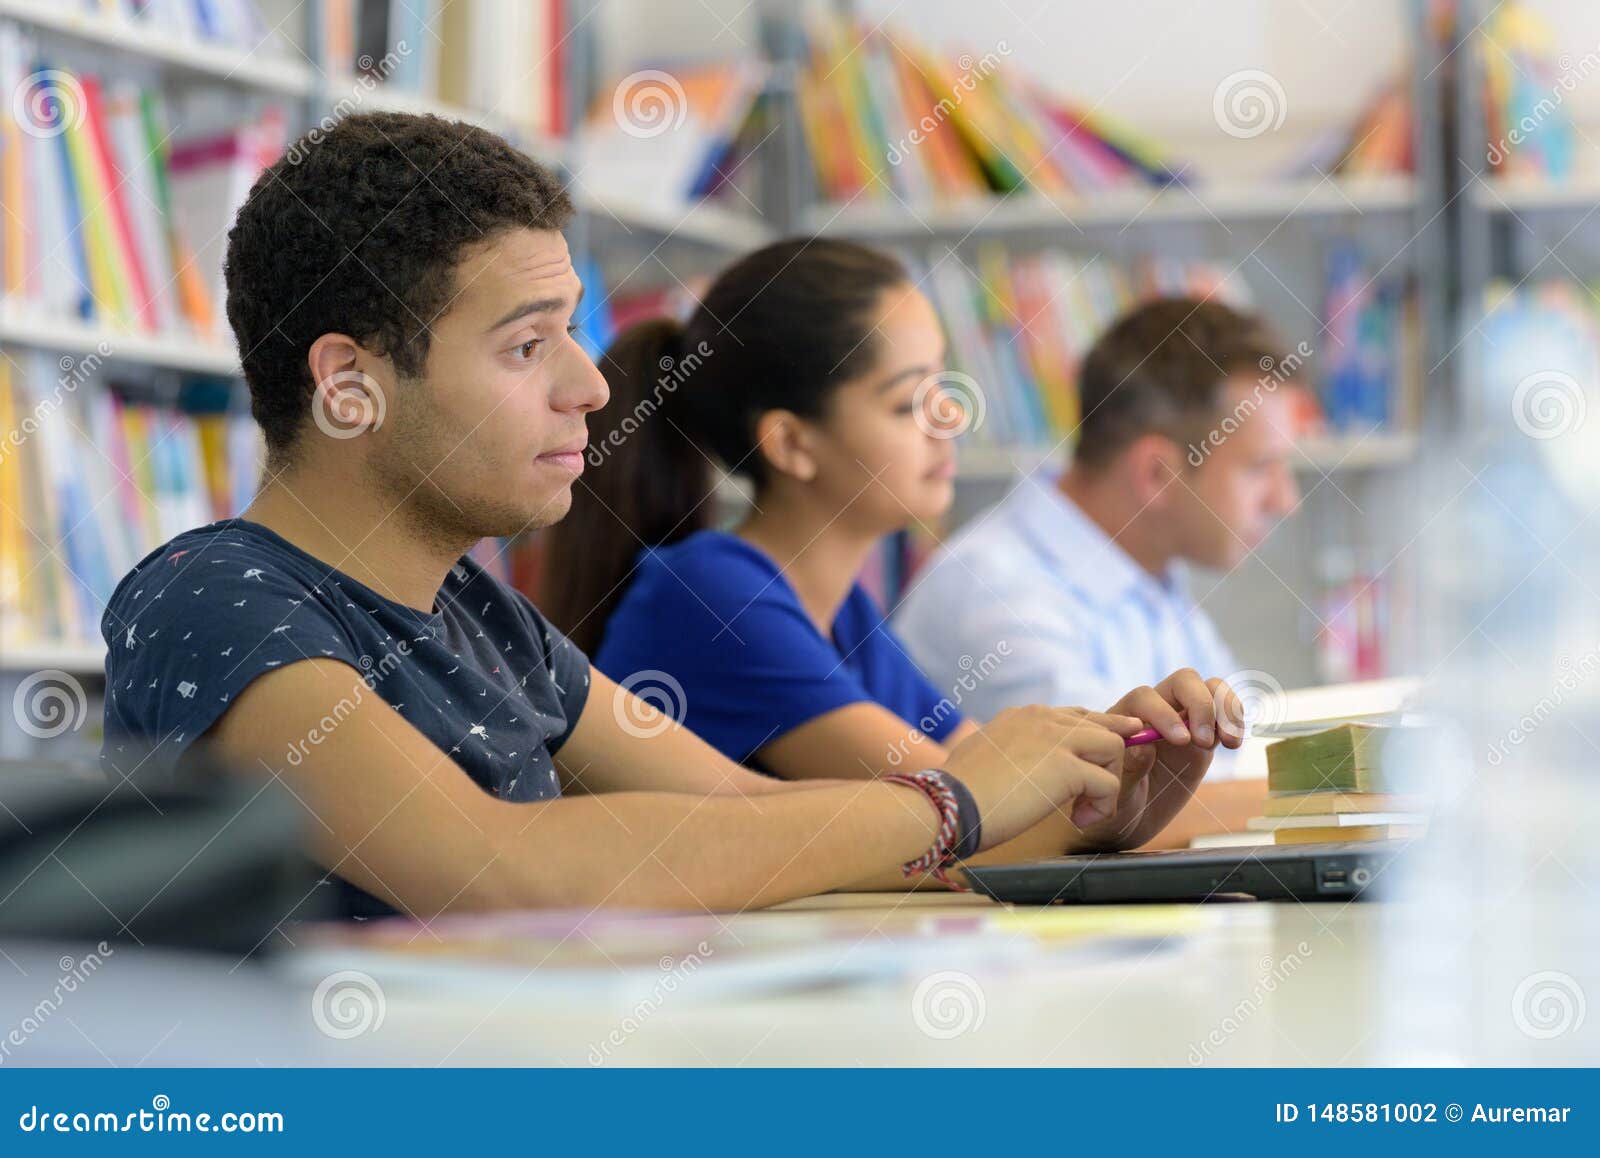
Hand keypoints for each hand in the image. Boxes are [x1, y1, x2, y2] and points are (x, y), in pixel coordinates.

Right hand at [941, 705, 1145, 848]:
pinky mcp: (1067, 767)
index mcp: (1023, 715)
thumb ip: (1012, 751)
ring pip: (1114, 747)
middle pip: (1103, 726)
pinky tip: (1080, 821)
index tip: (1102, 762)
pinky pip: (1109, 783)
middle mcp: (1043, 718)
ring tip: (1085, 810)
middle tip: (1099, 793)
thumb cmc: (959, 791)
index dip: (1096, 738)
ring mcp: (1056, 739)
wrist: (948, 804)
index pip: (1077, 716)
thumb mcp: (986, 755)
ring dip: (1108, 783)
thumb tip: (1022, 769)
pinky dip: (1102, 806)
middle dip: (1110, 760)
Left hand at [1070, 669, 1245, 851]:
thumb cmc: (1115, 804)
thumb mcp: (1115, 792)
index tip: (1181, 741)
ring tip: (1229, 740)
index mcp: (1124, 719)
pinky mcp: (1205, 735)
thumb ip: (1129, 769)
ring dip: (1225, 707)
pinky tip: (1233, 743)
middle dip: (1200, 704)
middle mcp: (1155, 711)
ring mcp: (1183, 720)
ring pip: (1208, 688)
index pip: (1146, 697)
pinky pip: (1224, 712)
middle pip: (1183, 681)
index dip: (1164, 714)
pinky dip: (1235, 719)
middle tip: (1204, 741)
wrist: (1131, 819)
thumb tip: (1145, 745)